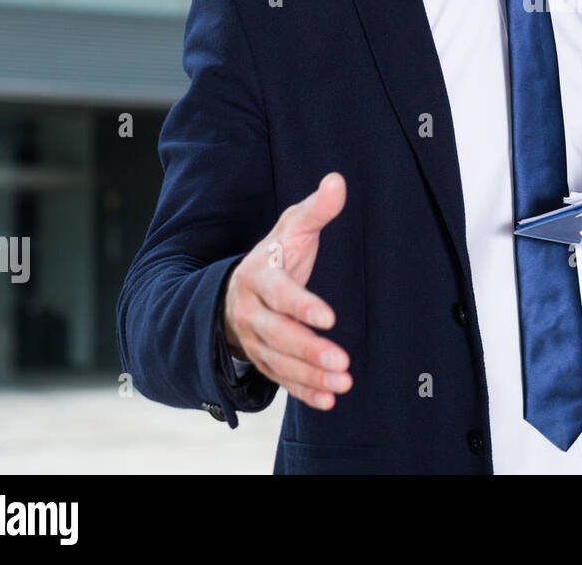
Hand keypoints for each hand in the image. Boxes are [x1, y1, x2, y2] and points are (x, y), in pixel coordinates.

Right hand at [222, 172, 350, 409]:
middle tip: (343, 361)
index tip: (330, 318)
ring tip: (344, 382)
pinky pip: (280, 379)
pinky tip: (329, 400)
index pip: (279, 294)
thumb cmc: (276, 255)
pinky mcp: (262, 359)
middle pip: (277, 335)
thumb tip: (337, 181)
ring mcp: (254, 339)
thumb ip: (317, 209)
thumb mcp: (292, 228)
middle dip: (309, 350)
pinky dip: (303, 391)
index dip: (302, 306)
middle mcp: (251, 311)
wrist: (238, 288)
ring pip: (279, 362)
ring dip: (310, 375)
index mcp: (258, 276)